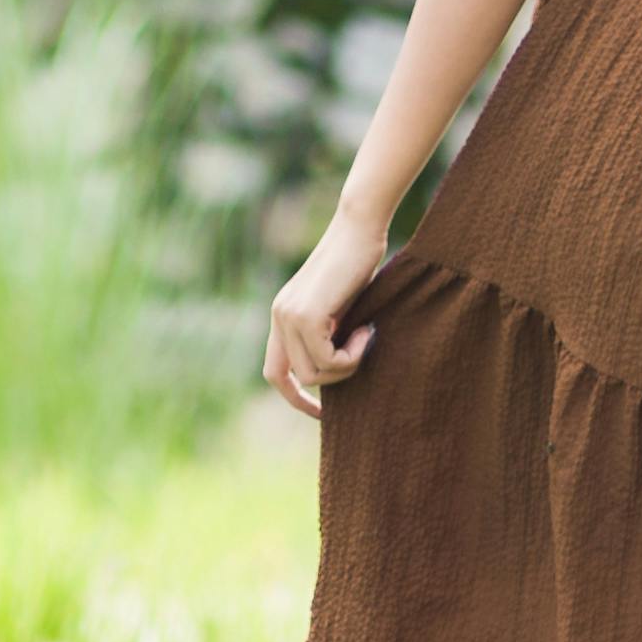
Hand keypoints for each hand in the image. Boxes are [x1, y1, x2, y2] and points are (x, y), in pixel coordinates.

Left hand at [264, 196, 390, 416]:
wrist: (360, 229)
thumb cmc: (359, 263)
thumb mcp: (341, 308)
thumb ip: (331, 335)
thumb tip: (339, 375)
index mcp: (283, 316)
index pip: (275, 373)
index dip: (295, 398)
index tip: (322, 412)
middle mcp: (279, 317)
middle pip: (295, 379)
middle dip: (331, 382)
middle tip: (361, 354)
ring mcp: (289, 317)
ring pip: (314, 375)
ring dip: (346, 366)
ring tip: (366, 335)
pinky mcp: (306, 316)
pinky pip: (329, 362)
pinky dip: (353, 355)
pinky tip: (367, 329)